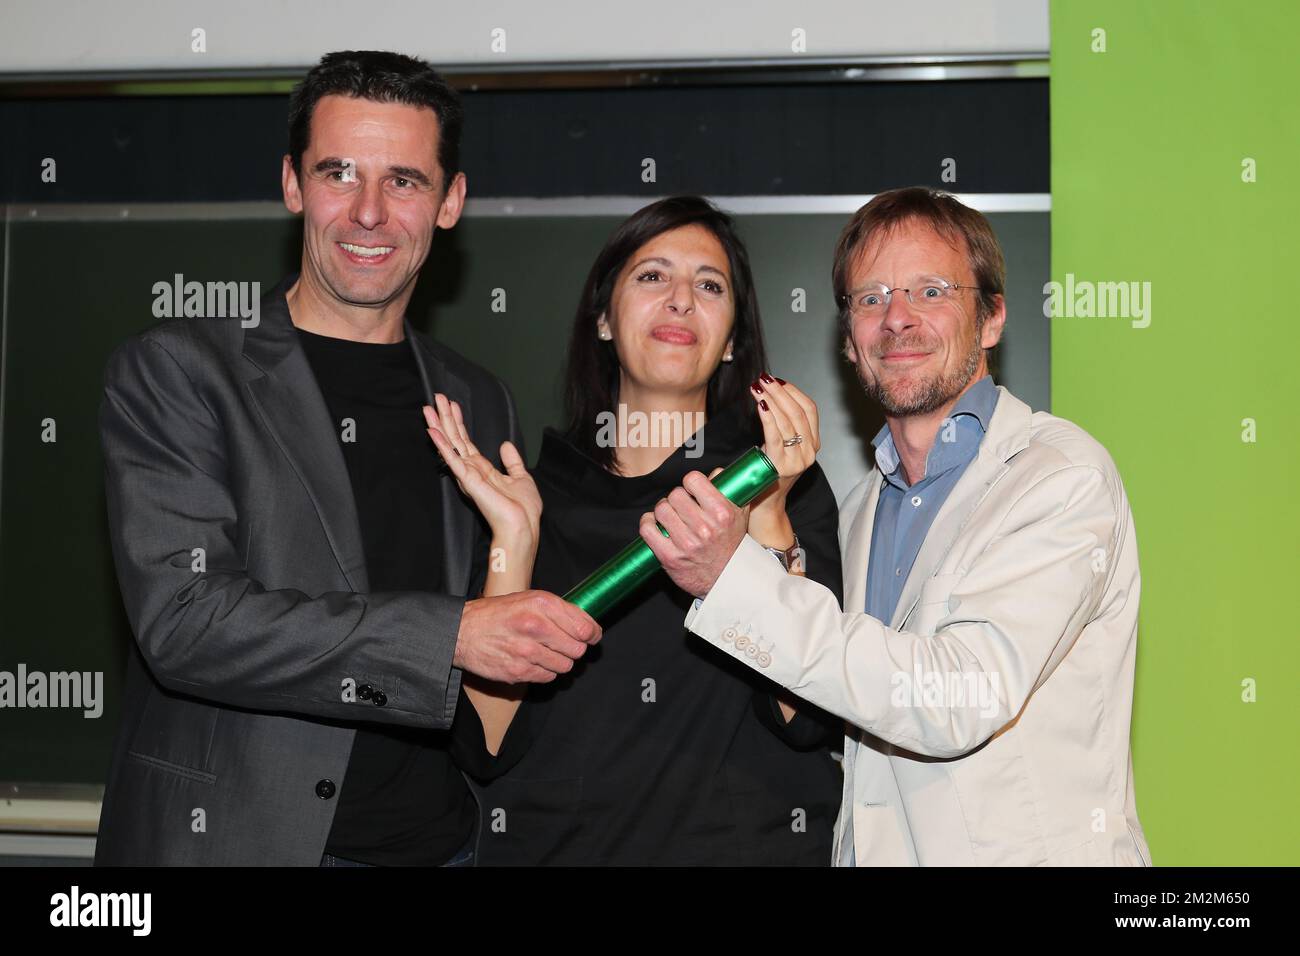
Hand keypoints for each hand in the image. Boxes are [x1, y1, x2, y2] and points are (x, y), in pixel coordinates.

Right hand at [423, 394, 540, 542]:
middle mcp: (471, 470)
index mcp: (482, 469)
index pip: (467, 441)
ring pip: (450, 444)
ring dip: (438, 425)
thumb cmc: (523, 509)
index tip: (453, 405)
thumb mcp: (521, 477)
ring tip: (428, 407)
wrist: (523, 525)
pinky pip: (452, 458)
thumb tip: (505, 444)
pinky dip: (442, 444)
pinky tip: (432, 431)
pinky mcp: (467, 479)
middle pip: (455, 439)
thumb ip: (512, 461)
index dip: (459, 422)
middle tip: (437, 397)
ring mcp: (467, 474)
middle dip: (446, 418)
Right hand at [454, 590, 601, 683]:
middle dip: (574, 648)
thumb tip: (589, 626)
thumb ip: (559, 610)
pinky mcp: (518, 671)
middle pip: (578, 649)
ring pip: (565, 665)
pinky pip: (548, 677)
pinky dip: (545, 672)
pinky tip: (533, 661)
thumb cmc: (497, 614)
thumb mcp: (528, 599)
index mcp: (542, 604)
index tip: (591, 637)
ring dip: (560, 662)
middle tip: (562, 645)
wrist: (462, 631)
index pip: (585, 627)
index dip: (592, 634)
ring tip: (545, 653)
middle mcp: (536, 625)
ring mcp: (527, 650)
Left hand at [639, 470, 748, 598]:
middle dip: (677, 498)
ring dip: (663, 510)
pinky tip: (654, 524)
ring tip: (670, 516)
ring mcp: (686, 544)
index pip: (693, 480)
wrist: (726, 579)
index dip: (690, 483)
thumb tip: (715, 472)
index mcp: (722, 513)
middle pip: (674, 494)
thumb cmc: (731, 544)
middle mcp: (705, 529)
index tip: (691, 490)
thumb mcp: (739, 514)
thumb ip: (730, 489)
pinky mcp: (670, 557)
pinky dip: (647, 523)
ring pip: (660, 509)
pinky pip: (647, 529)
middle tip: (681, 506)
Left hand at [748, 375, 819, 534]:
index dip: (794, 392)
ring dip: (772, 400)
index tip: (778, 381)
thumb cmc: (766, 474)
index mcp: (813, 445)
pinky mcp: (781, 467)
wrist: (762, 506)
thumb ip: (782, 427)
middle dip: (780, 392)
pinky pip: (776, 437)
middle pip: (799, 413)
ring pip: (788, 422)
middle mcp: (809, 453)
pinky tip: (760, 405)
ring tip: (757, 387)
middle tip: (764, 379)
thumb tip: (770, 396)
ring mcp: (797, 461)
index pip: (810, 410)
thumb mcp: (781, 448)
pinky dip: (768, 418)